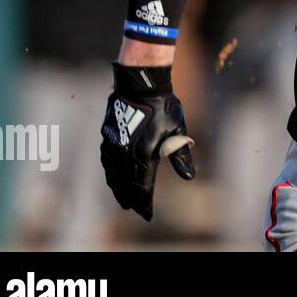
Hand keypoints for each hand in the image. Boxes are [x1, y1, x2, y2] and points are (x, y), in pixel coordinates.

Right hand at [100, 63, 196, 220]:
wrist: (141, 83)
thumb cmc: (164, 106)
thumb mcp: (178, 130)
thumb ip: (181, 155)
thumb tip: (190, 177)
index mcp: (142, 153)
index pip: (141, 185)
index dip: (144, 201)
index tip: (147, 213)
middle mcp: (124, 152)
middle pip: (124, 184)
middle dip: (130, 198)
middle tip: (135, 209)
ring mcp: (113, 144)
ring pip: (112, 173)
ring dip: (117, 188)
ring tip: (123, 199)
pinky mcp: (107, 135)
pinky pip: (106, 160)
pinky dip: (110, 172)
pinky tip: (113, 176)